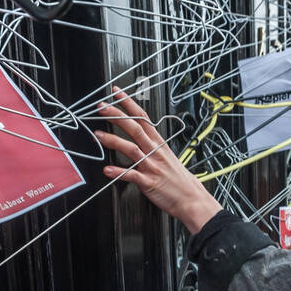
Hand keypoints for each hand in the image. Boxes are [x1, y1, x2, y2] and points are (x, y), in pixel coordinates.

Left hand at [95, 87, 222, 233]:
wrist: (191, 198)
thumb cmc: (178, 179)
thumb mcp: (167, 156)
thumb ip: (152, 145)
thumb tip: (138, 136)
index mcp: (159, 143)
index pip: (142, 117)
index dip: (129, 103)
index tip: (116, 93)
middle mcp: (155, 152)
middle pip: (135, 128)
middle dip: (117, 116)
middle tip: (102, 107)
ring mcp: (152, 166)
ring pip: (132, 149)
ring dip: (113, 141)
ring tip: (98, 135)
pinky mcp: (149, 182)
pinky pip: (132, 176)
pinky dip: (119, 172)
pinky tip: (107, 170)